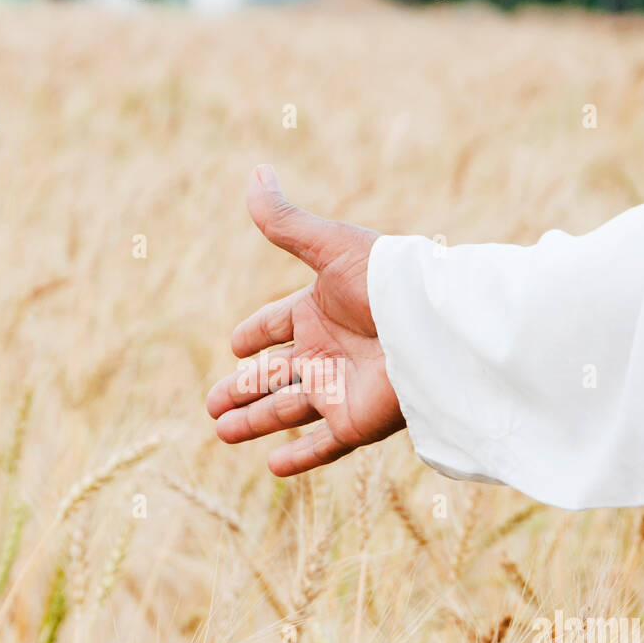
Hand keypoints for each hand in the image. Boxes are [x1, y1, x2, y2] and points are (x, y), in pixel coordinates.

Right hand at [206, 165, 404, 476]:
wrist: (433, 326)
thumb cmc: (384, 280)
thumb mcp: (328, 248)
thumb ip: (285, 221)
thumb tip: (255, 174)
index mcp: (319, 310)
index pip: (278, 325)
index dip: (256, 333)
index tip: (234, 344)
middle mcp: (327, 352)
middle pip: (274, 374)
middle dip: (242, 388)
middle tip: (210, 404)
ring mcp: (340, 388)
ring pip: (285, 410)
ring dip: (253, 422)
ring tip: (221, 432)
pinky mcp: (356, 421)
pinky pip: (322, 445)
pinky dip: (298, 458)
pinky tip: (272, 468)